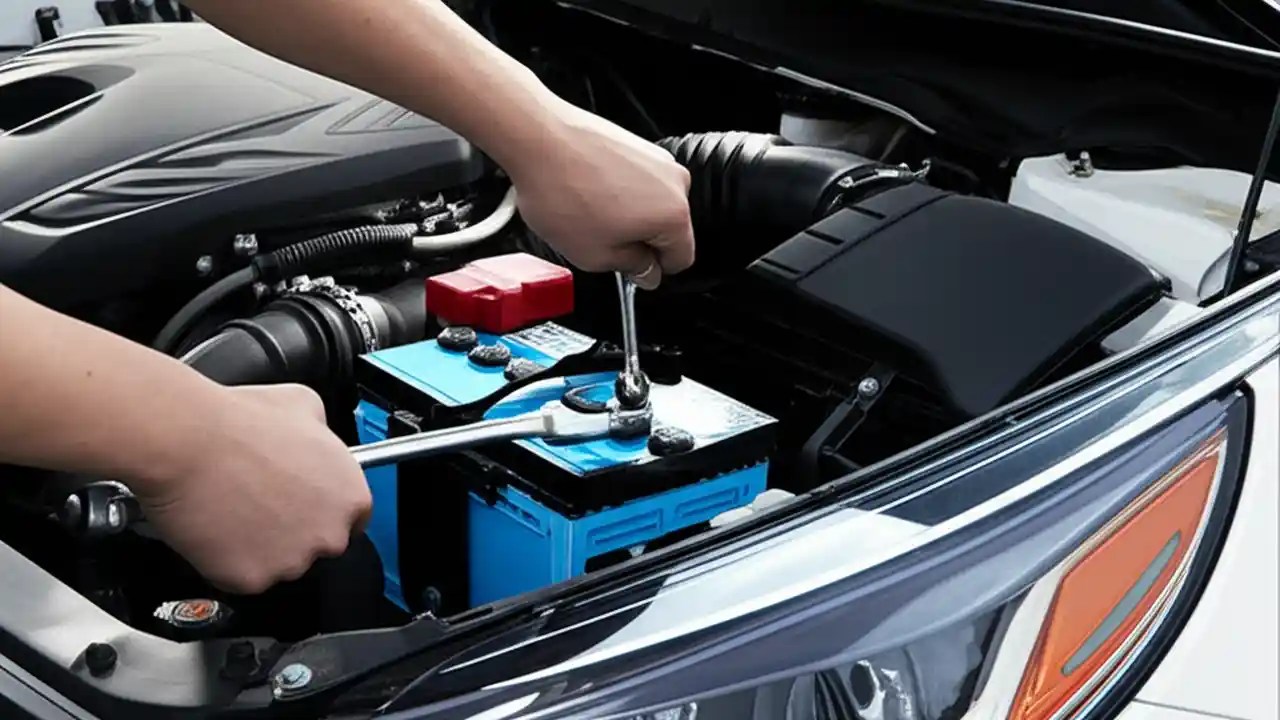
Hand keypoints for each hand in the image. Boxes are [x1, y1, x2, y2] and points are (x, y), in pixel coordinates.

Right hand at [133, 384, 371, 594]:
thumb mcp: (303, 405)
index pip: (353, 518)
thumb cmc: (238, 421)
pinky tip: (216, 528)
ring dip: (261, 547)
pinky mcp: (252, 579)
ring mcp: (291, 561)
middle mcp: (329, 534)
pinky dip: (227, 561)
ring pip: (281, 564)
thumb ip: (322, 432)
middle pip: (319, 544)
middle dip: (295, 530)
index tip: (303, 505)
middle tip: (261, 504)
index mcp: (350, 495)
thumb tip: (316, 434)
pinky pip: (243, 577)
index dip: (324, 509)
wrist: (186, 441)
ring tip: (234, 509)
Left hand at [509, 100, 694, 288]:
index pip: (681, 259)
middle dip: (638, 240)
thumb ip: (631, 267)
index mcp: (674, 215)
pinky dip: (617, 191)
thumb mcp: (595, 255)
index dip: (653, 271)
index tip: (631, 270)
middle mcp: (674, 181)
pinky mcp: (636, 143)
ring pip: (650, 203)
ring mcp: (656, 158)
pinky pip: (636, 181)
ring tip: (588, 214)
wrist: (538, 139)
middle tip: (600, 242)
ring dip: (626, 215)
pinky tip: (587, 193)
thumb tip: (647, 271)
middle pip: (668, 228)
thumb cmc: (562, 192)